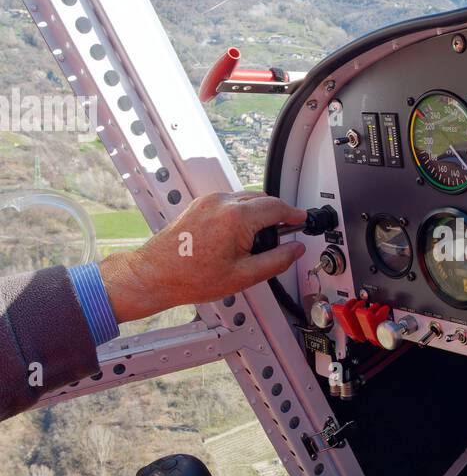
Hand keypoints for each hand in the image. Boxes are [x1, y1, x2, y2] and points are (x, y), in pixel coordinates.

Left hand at [99, 191, 306, 323]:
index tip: (302, 219)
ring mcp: (208, 200)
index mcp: (237, 218)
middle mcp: (222, 202)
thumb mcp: (244, 276)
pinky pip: (229, 201)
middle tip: (282, 234)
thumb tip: (295, 249)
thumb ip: (277, 260)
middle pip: (262, 198)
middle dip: (276, 213)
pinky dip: (240, 213)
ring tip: (255, 241)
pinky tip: (236, 235)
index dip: (294, 214)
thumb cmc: (191, 277)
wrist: (156, 274)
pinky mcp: (199, 204)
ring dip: (258, 212)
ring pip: (245, 198)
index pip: (277, 207)